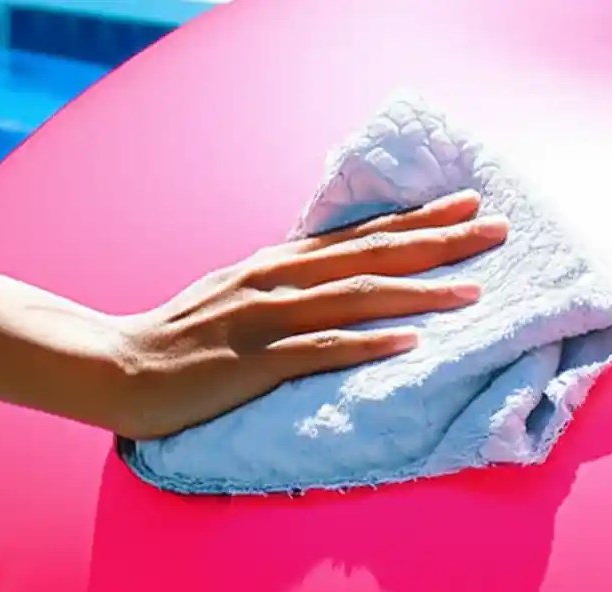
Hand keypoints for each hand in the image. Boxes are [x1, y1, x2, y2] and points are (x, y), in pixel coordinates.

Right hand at [109, 189, 507, 439]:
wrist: (117, 367)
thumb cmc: (179, 338)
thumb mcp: (233, 293)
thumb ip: (283, 284)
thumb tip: (333, 277)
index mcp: (272, 264)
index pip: (356, 236)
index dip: (416, 220)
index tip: (465, 204)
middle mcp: (274, 280)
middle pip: (368, 256)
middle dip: (436, 242)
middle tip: (494, 229)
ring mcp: (263, 319)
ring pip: (353, 297)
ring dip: (417, 292)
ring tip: (471, 288)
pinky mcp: (252, 362)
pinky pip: (319, 350)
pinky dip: (367, 343)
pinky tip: (409, 342)